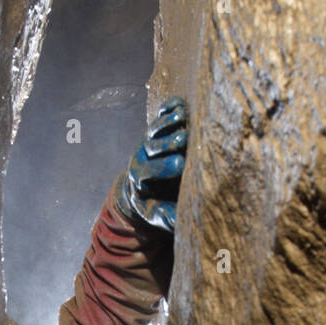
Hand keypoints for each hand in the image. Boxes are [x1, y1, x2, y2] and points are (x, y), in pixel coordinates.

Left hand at [113, 96, 187, 232]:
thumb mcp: (161, 215)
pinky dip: (169, 110)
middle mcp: (142, 159)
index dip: (162, 167)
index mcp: (141, 181)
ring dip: (168, 123)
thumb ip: (168, 217)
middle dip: (167, 143)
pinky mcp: (157, 130)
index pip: (147, 172)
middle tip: (184, 139)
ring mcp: (149, 142)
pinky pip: (159, 117)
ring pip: (154, 130)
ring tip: (183, 117)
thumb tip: (177, 219)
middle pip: (151, 147)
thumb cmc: (159, 205)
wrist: (149, 188)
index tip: (181, 164)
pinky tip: (180, 105)